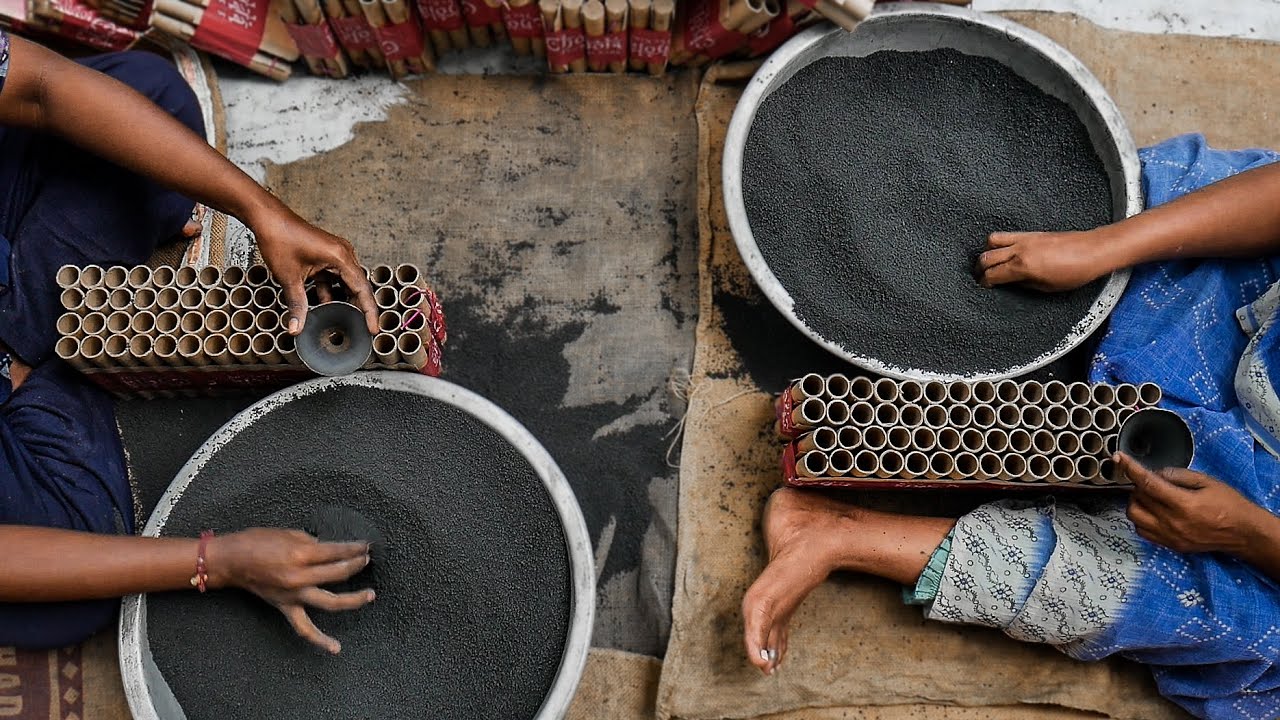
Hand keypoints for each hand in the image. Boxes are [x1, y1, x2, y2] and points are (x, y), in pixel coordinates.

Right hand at [206, 529, 374, 653]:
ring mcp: (294, 595)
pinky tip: (336, 648)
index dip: (355, 548)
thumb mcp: (289, 533)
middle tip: (367, 559)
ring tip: (370, 595)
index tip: (366, 545)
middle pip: (339, 574)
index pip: (337, 551)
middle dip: (357, 564)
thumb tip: (330, 549)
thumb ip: (313, 542)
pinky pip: (304, 628)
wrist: (232, 560)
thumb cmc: (257, 541)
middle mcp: (300, 577)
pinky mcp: (286, 607)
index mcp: (301, 554)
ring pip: (330, 603)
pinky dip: (320, 639)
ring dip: (353, 600)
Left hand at [251, 208, 377, 336]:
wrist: (268, 219)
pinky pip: (335, 278)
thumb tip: (297, 326)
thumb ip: (297, 305)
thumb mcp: (289, 278)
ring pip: (346, 283)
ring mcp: (336, 254)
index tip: (373, 328)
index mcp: (340, 257)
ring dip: (343, 300)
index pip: (362, 289)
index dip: (369, 311)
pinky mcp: (327, 256)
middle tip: (361, 329)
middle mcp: (343, 254)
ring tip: (342, 319)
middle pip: (358, 287)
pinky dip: (331, 291)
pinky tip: (324, 305)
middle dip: (358, 308)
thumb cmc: (280, 237)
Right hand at [975, 230, 1110, 291]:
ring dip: (988, 251)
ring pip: (992, 240)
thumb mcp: (1047, 287)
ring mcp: (1025, 239)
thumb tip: (1010, 282)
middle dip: (980, 268)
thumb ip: (1024, 284)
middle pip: (986, 256)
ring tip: (992, 260)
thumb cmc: (1076, 271)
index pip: (992, 274)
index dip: (984, 282)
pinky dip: (1001, 243)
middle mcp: (1020, 250)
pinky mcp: (1032, 233)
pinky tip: (1007, 252)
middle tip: (982, 275)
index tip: (984, 286)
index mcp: (1022, 266)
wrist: (1093, 251)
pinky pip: (1008, 235)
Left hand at [1119, 453, 1259, 554]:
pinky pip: (1142, 531)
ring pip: (1134, 517)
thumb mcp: (1207, 481)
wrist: (1244, 533)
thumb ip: (1178, 475)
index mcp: (1184, 504)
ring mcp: (1170, 536)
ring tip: (1152, 497)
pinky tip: (1154, 512)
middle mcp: (1173, 523)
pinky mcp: (1170, 545)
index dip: (1131, 468)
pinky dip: (1142, 519)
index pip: (1147, 483)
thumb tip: (1155, 472)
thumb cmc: (1229, 504)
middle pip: (1137, 500)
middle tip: (1150, 482)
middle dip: (1138, 486)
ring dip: (1137, 503)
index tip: (1120, 458)